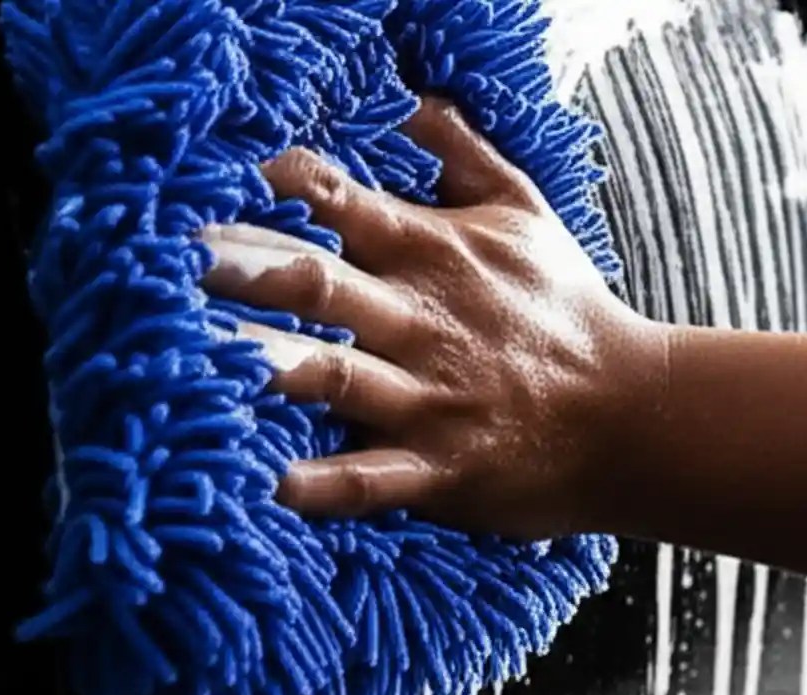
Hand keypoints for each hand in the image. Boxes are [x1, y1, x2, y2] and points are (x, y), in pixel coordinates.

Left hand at [201, 98, 665, 539]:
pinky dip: (324, 483)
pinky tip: (271, 485)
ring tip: (193, 359)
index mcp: (433, 252)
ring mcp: (428, 397)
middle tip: (173, 257)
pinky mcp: (440, 467)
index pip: (341, 203)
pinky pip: (372, 478)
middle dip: (244, 266)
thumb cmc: (565, 309)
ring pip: (331, 375)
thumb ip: (462, 152)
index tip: (211, 174)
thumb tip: (410, 97)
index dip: (277, 183)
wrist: (633, 413)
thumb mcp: (524, 211)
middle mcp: (421, 320)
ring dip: (263, 363)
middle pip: (318, 283)